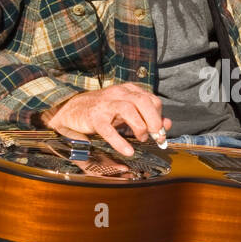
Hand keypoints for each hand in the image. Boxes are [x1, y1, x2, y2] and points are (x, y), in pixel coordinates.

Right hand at [38, 84, 171, 157]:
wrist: (72, 111)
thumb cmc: (104, 112)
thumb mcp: (128, 113)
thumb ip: (147, 117)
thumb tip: (167, 124)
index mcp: (129, 90)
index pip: (152, 99)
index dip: (159, 116)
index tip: (161, 131)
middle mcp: (119, 93)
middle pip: (143, 100)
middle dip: (154, 119)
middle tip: (156, 135)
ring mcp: (105, 104)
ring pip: (128, 108)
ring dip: (139, 126)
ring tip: (141, 139)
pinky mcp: (93, 117)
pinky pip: (108, 129)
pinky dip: (119, 141)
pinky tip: (127, 151)